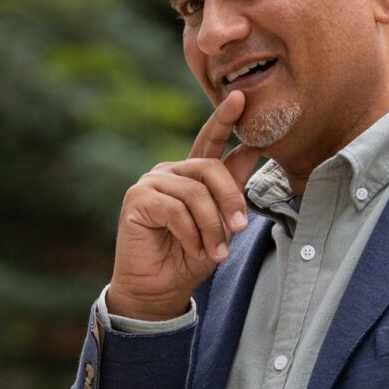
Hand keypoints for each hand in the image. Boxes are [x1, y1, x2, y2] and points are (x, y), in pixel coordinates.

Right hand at [105, 92, 266, 321]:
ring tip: (215, 252)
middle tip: (239, 229)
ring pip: (195, 193)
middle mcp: (168, 172)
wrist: (159, 290)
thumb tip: (251, 149)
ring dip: (211, 226)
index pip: (209, 140)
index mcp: (189, 175)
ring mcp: (150, 183)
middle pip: (210, 168)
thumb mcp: (220, 223)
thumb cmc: (189, 259)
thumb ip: (231, 188)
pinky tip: (194, 249)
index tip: (240, 97)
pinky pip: (175, 209)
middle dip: (230, 199)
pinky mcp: (137, 200)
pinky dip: (191, 233)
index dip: (224, 118)